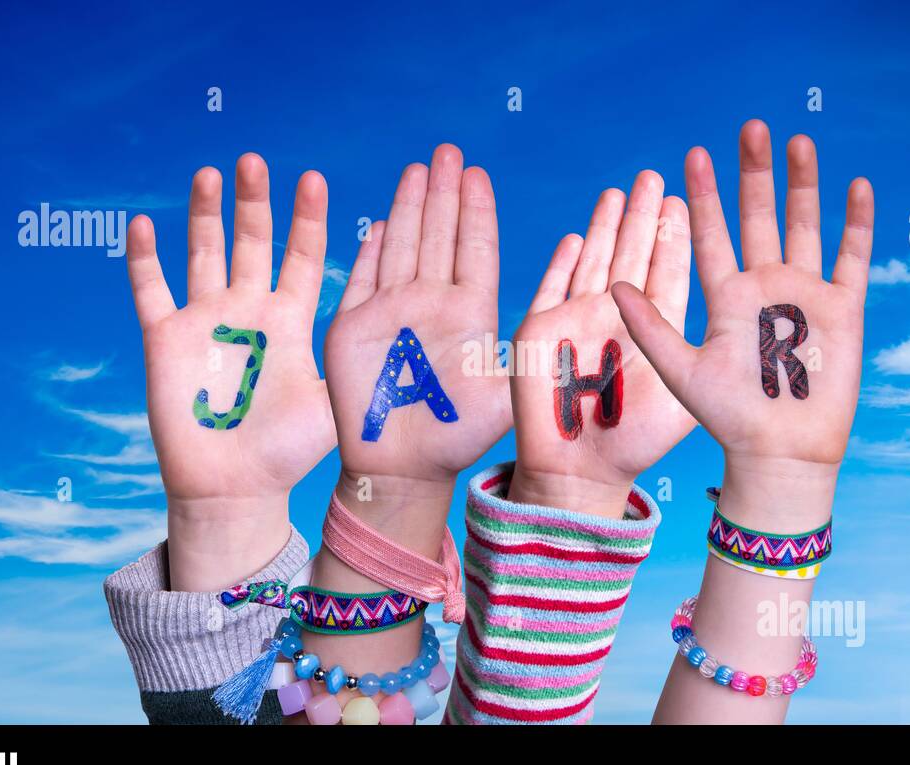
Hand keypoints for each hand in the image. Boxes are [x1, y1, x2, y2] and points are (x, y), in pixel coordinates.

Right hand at [125, 154, 336, 587]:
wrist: (237, 488)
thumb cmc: (290, 452)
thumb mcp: (338, 401)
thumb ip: (364, 366)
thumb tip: (424, 346)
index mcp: (289, 318)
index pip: (300, 256)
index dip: (306, 219)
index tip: (314, 179)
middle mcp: (247, 311)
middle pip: (251, 242)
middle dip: (254, 202)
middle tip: (256, 160)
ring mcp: (205, 321)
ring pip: (203, 254)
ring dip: (205, 214)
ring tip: (211, 173)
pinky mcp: (166, 340)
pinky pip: (151, 292)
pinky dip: (145, 259)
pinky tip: (144, 224)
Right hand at [322, 145, 509, 530]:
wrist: (402, 468)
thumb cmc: (456, 437)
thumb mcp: (502, 396)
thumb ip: (521, 358)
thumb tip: (556, 329)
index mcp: (469, 314)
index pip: (474, 250)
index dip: (475, 212)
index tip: (477, 173)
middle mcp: (431, 305)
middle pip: (438, 236)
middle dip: (443, 193)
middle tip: (449, 150)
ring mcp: (391, 312)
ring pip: (402, 246)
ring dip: (409, 207)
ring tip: (419, 168)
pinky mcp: (353, 326)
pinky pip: (362, 277)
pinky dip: (370, 249)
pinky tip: (379, 218)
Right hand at [508, 171, 695, 516]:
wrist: (579, 470)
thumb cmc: (634, 441)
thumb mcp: (680, 393)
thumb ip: (694, 350)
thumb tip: (733, 311)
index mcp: (652, 327)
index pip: (665, 270)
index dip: (672, 233)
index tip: (684, 196)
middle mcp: (614, 317)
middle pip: (629, 256)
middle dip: (640, 217)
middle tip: (654, 176)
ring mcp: (575, 321)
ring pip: (592, 262)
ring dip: (603, 228)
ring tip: (618, 192)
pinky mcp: (540, 333)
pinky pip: (551, 290)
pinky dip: (562, 265)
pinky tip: (574, 236)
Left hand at [613, 121, 873, 527]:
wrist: (780, 454)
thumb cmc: (727, 420)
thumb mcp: (679, 371)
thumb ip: (649, 326)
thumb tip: (613, 284)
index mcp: (725, 297)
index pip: (710, 235)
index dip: (704, 196)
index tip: (692, 154)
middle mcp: (764, 288)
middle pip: (758, 218)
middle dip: (753, 174)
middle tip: (748, 127)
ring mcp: (805, 295)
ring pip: (804, 226)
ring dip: (802, 184)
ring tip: (797, 140)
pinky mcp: (843, 309)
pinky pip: (852, 257)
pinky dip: (856, 223)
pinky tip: (855, 186)